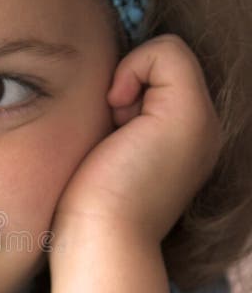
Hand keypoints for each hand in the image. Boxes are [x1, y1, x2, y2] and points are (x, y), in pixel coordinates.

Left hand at [51, 34, 220, 245]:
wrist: (101, 242)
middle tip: (112, 132)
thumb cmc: (88, 208)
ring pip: (168, 55)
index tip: (108, 128)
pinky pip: (168, 50)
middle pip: (164, 64)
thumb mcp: (107, 150)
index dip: (127, 86)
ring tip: (116, 131)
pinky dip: (133, 67)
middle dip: (127, 84)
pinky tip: (116, 109)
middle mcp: (203, 131)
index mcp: (184, 141)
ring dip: (128, 81)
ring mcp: (203, 122)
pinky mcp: (189, 114)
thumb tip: (106, 83)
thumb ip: (120, 116)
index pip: (161, 77)